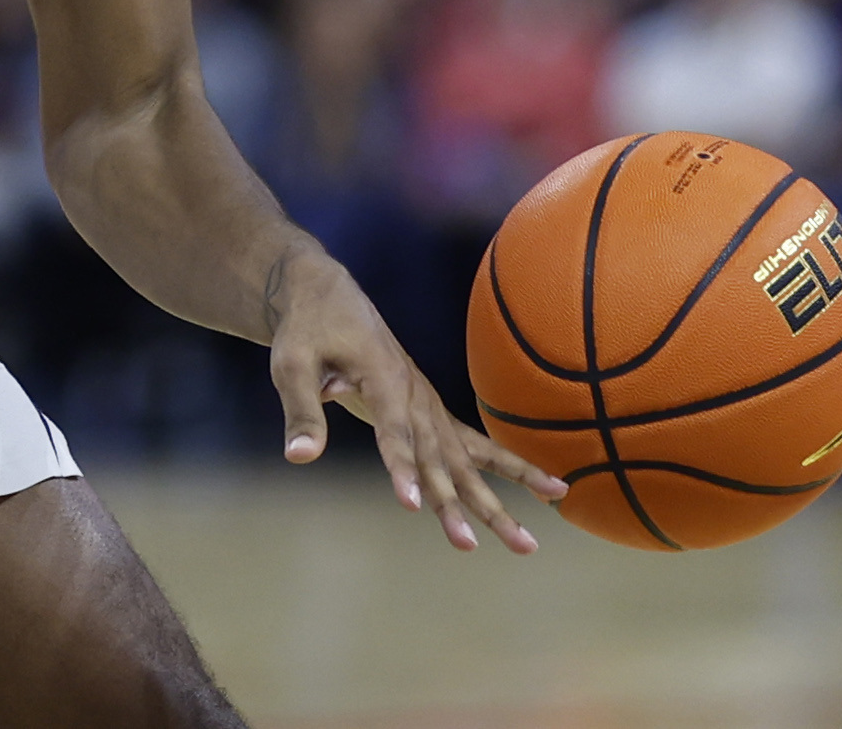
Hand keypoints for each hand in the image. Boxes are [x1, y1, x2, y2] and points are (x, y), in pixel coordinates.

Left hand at [266, 250, 567, 553]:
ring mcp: (430, 405)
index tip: (412, 504)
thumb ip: (301, 411)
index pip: (395, 431)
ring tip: (529, 543)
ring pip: (467, 462)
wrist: (330, 294)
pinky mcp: (434, 411)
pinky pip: (477, 445)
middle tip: (468, 546)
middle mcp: (416, 395)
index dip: (402, 467)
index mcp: (383, 379)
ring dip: (497, 502)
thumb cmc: (307, 328)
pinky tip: (550, 491)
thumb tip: (300, 457)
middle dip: (455, 504)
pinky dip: (512, 468)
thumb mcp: (291, 363)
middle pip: (440, 458)